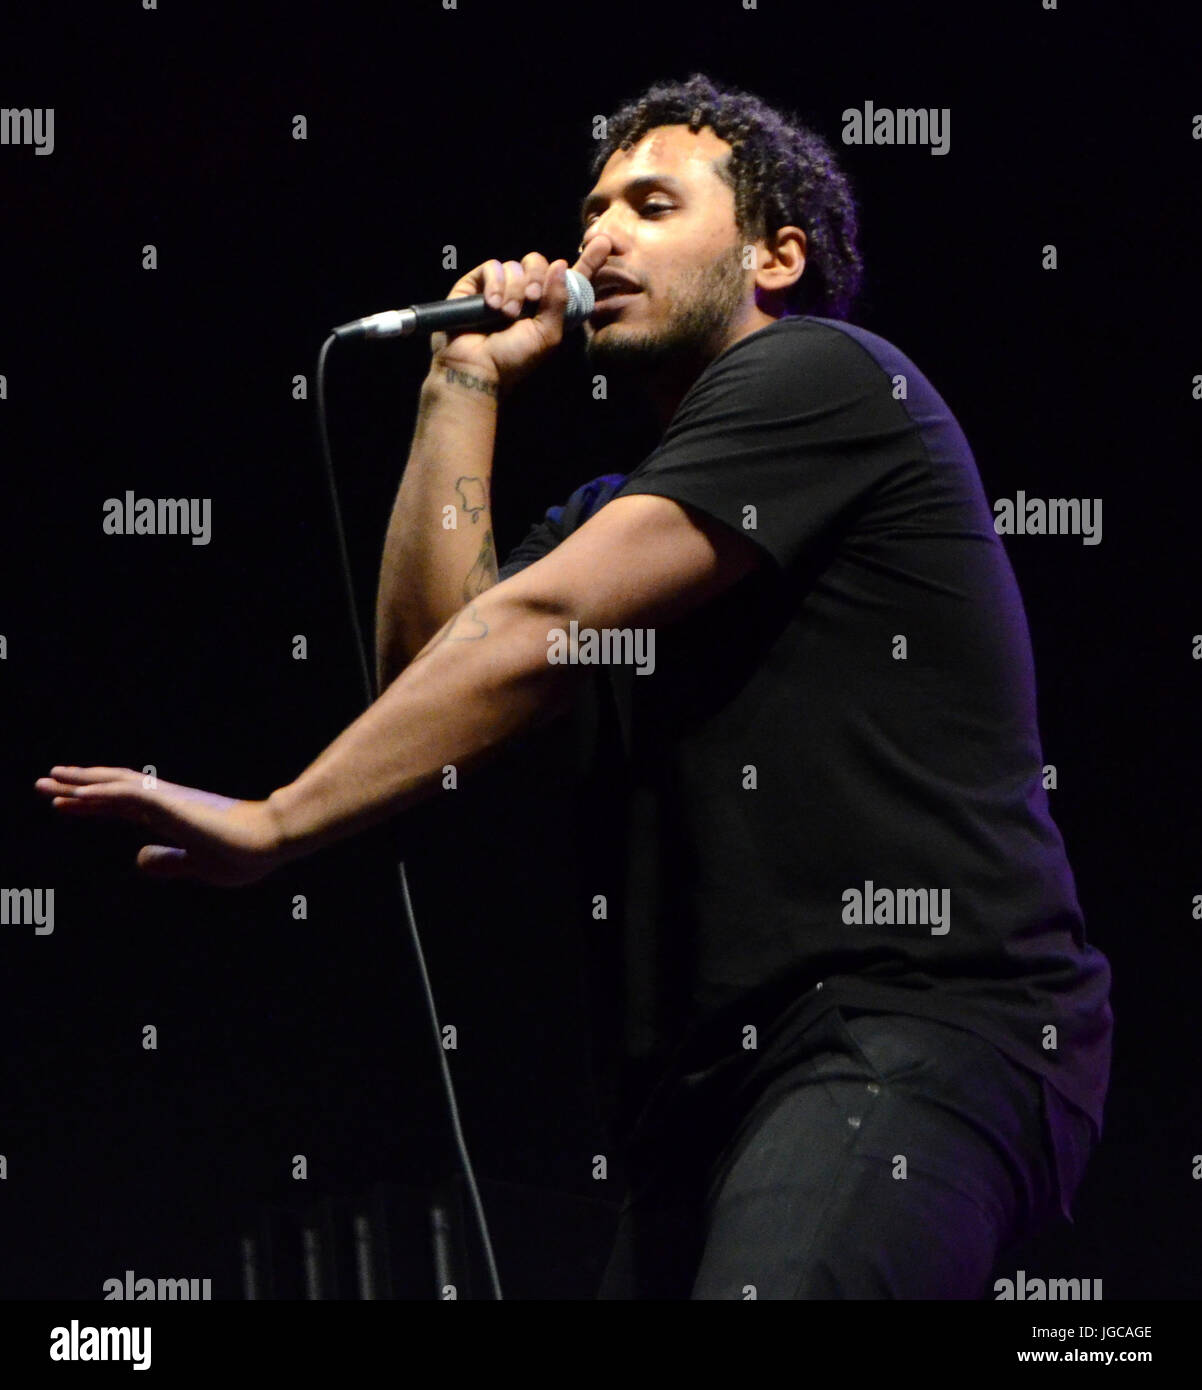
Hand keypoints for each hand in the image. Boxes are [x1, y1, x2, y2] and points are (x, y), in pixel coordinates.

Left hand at [34, 765, 287, 886]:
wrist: (272, 837)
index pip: (122, 807)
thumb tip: (139, 858)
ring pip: (114, 787)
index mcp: (172, 818)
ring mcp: (167, 801)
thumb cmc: (245, 852)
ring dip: (80, 784)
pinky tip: (77, 793)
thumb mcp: (198, 866)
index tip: (64, 803)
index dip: (92, 805)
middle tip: (44, 783)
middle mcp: (165, 803)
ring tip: (49, 781)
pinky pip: (127, 795)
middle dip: (77, 788)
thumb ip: (170, 862)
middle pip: (111, 791)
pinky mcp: (170, 804)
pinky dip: (100, 792)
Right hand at [430, 233, 611, 395]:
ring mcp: (502, 287)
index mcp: (547, 307)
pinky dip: (495, 284)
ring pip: (517, 266)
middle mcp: (525, 294)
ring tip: (506, 314)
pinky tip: (492, 305)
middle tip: (530, 301)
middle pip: (540, 264)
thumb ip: (558, 300)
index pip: (570, 279)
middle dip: (537, 280)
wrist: (477, 368)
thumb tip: (560, 264)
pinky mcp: (478, 283)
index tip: (605, 244)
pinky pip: (493, 267)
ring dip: (514, 290)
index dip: (588, 261)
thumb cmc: (513, 359)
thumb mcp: (547, 334)